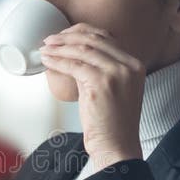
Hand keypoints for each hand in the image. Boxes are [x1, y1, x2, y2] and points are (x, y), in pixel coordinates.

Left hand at [40, 24, 144, 169]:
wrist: (116, 146)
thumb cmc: (110, 122)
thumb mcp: (111, 88)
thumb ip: (99, 69)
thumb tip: (72, 53)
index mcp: (134, 65)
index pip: (106, 37)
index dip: (80, 33)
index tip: (63, 35)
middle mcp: (129, 66)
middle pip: (94, 40)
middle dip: (67, 37)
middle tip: (49, 40)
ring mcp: (118, 74)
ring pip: (83, 50)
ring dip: (59, 48)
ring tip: (45, 50)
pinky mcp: (102, 84)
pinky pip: (75, 66)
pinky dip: (58, 61)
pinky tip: (47, 61)